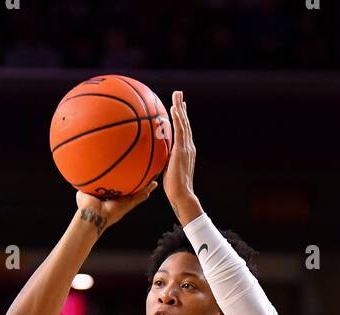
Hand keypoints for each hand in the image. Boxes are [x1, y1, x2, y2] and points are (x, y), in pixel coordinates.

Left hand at [75, 181, 157, 234]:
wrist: (91, 214)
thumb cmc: (85, 206)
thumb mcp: (85, 191)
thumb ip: (86, 183)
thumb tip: (82, 175)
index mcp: (110, 196)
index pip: (118, 187)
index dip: (122, 181)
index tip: (126, 174)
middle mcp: (118, 199)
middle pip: (130, 190)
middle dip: (136, 184)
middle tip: (144, 176)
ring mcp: (124, 202)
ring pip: (138, 193)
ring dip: (146, 187)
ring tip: (153, 180)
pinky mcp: (128, 204)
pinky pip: (139, 197)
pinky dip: (146, 190)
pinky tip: (154, 184)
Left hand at [163, 90, 201, 223]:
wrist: (181, 194)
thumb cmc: (173, 187)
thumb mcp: (166, 169)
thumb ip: (162, 159)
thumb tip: (151, 156)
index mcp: (185, 151)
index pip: (184, 131)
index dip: (182, 118)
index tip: (179, 108)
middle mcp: (188, 146)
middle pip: (185, 123)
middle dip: (181, 108)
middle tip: (179, 95)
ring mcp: (186, 147)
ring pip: (184, 123)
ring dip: (180, 108)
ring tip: (178, 95)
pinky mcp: (182, 150)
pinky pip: (180, 131)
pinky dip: (178, 119)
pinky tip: (174, 109)